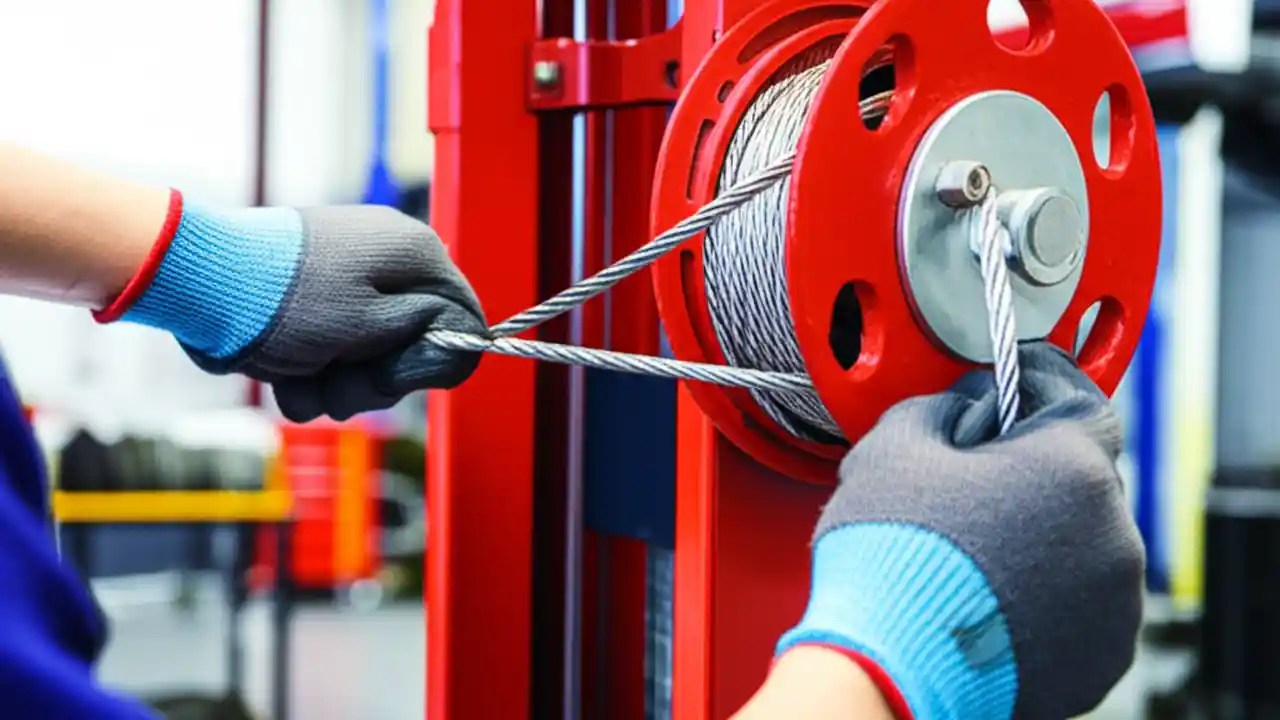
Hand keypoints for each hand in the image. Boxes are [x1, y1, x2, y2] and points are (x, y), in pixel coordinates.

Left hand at [98, 193, 486, 420]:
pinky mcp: (310, 301)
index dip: (432, 361)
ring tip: (301, 373)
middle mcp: (386, 260)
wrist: (195, 281)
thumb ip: (431, 337)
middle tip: (340, 377)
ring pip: (366, 359)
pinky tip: (281, 371)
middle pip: (412, 346)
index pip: (462, 320)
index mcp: (414, 254)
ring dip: (335, 384)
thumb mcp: (374, 327)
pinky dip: (306, 373)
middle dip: (374, 379)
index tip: (392, 374)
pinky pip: (328, 351)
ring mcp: (345, 280)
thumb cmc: (288, 303)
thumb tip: (467, 341)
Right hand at [777, 343, 1143, 719]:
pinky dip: (1046, 598)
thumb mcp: (893, 446)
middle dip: (1032, 474)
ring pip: (1085, 545)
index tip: (1013, 395)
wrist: (887, 663)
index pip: (1081, 403)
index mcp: (1072, 468)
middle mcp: (1113, 534)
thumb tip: (961, 406)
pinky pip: (1083, 606)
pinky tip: (990, 599)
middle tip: (970, 485)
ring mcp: (1115, 603)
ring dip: (1043, 538)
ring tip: (974, 555)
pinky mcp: (1103, 656)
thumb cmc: (890, 555)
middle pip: (1081, 479)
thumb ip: (940, 405)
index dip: (1040, 393)